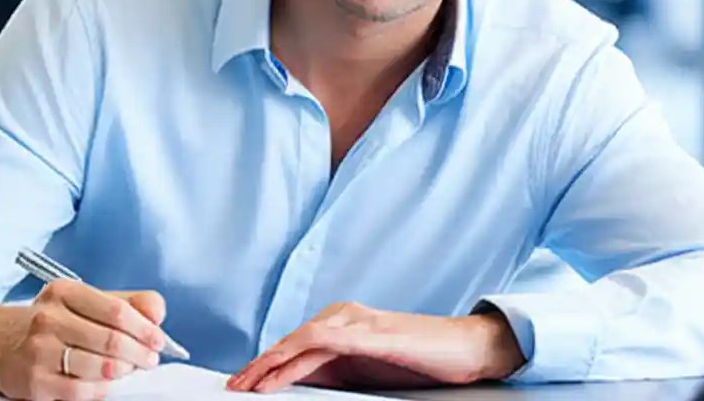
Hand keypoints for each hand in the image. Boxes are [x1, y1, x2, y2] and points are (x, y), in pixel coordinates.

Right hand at [0, 280, 170, 400]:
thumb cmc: (51, 322)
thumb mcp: (84, 301)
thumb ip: (126, 302)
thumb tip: (157, 314)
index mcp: (64, 292)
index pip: (117, 311)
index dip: (145, 328)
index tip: (159, 340)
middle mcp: (48, 319)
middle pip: (111, 341)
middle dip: (139, 353)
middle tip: (150, 359)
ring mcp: (39, 351)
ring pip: (99, 368)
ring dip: (123, 372)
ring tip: (129, 370)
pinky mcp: (34, 382)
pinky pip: (81, 391)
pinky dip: (102, 390)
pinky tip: (106, 384)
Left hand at [225, 302, 525, 393]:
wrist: (469, 347)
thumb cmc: (425, 359)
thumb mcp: (370, 369)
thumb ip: (338, 372)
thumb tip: (301, 385)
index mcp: (345, 323)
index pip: (296, 344)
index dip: (266, 363)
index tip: (243, 383)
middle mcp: (347, 317)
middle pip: (292, 341)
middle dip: (260, 365)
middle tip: (234, 386)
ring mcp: (360, 323)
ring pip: (303, 340)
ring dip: (271, 363)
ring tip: (249, 384)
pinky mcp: (374, 335)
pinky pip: (328, 342)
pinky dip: (300, 355)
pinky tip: (282, 367)